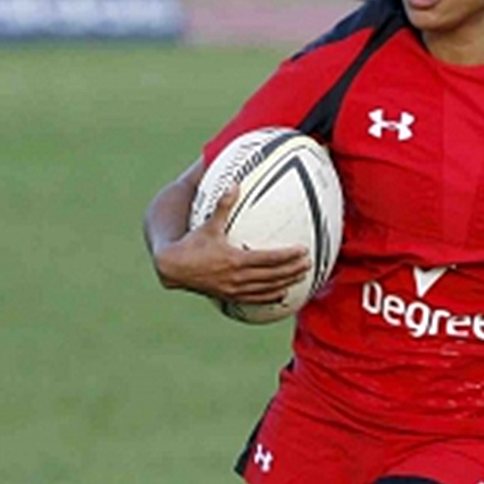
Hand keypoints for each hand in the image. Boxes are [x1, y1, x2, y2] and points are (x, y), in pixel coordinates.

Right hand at [152, 186, 312, 302]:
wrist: (173, 268)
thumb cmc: (192, 244)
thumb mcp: (209, 225)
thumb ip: (224, 206)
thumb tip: (234, 184)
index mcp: (236, 259)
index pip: (269, 259)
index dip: (288, 256)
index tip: (303, 250)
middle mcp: (238, 277)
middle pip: (273, 276)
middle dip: (293, 270)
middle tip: (310, 264)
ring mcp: (235, 289)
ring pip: (267, 289)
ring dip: (286, 283)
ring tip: (302, 277)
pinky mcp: (230, 296)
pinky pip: (255, 299)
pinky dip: (270, 297)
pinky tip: (281, 294)